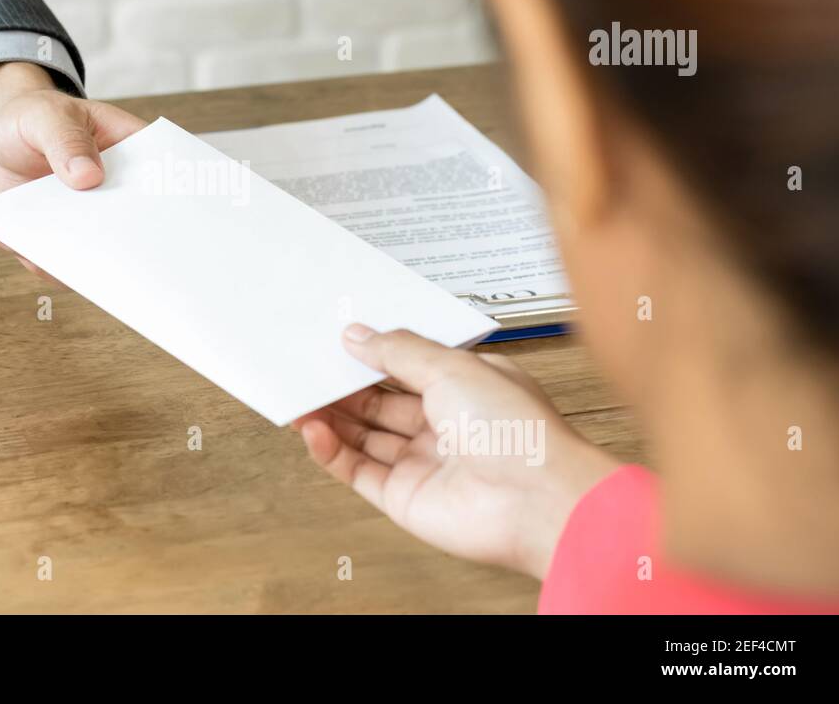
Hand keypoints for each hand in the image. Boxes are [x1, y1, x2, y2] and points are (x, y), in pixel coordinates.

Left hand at [0, 61, 145, 273]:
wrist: (1, 138)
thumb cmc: (34, 117)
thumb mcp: (46, 117)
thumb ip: (65, 141)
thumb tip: (88, 176)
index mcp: (130, 152)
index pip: (160, 178)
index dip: (164, 200)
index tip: (154, 216)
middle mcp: (116, 192)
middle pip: (132, 224)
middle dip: (120, 241)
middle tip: (101, 249)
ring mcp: (88, 219)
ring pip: (93, 250)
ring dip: (73, 258)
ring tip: (46, 251)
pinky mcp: (60, 237)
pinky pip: (54, 258)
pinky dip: (34, 255)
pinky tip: (13, 240)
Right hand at [293, 325, 618, 578]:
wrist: (537, 502)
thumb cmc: (517, 432)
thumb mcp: (452, 367)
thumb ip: (398, 351)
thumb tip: (359, 336)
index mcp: (467, 387)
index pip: (409, 365)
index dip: (374, 353)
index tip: (339, 340)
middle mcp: (446, 425)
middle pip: (381, 402)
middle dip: (345, 385)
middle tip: (310, 368)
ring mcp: (424, 462)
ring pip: (365, 436)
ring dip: (332, 417)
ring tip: (301, 397)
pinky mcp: (405, 497)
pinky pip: (358, 471)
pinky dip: (331, 452)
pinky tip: (314, 431)